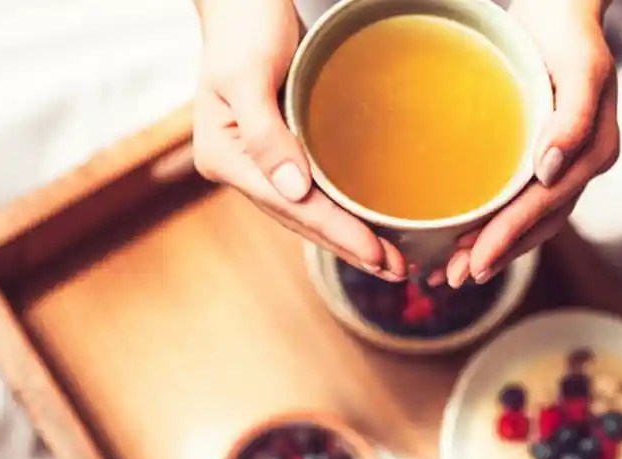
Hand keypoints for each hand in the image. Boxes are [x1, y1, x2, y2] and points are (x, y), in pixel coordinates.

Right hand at [190, 0, 408, 280]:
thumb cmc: (244, 25)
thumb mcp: (248, 74)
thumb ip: (266, 133)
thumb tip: (293, 190)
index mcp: (224, 156)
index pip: (290, 207)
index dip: (336, 233)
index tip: (377, 254)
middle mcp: (239, 167)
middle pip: (300, 219)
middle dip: (347, 247)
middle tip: (397, 271)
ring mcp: (257, 161)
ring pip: (307, 211)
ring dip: (347, 236)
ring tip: (389, 260)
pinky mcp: (278, 148)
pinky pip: (313, 189)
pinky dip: (341, 210)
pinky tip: (367, 223)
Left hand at [441, 0, 618, 286]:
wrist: (562, 9)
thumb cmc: (570, 33)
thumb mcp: (580, 67)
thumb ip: (573, 119)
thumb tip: (550, 171)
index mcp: (594, 151)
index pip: (546, 205)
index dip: (510, 237)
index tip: (476, 260)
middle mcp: (579, 165)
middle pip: (536, 224)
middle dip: (495, 254)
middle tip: (453, 279)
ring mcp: (562, 164)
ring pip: (527, 220)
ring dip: (491, 248)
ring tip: (450, 272)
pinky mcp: (540, 158)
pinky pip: (517, 201)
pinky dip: (491, 223)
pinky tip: (461, 237)